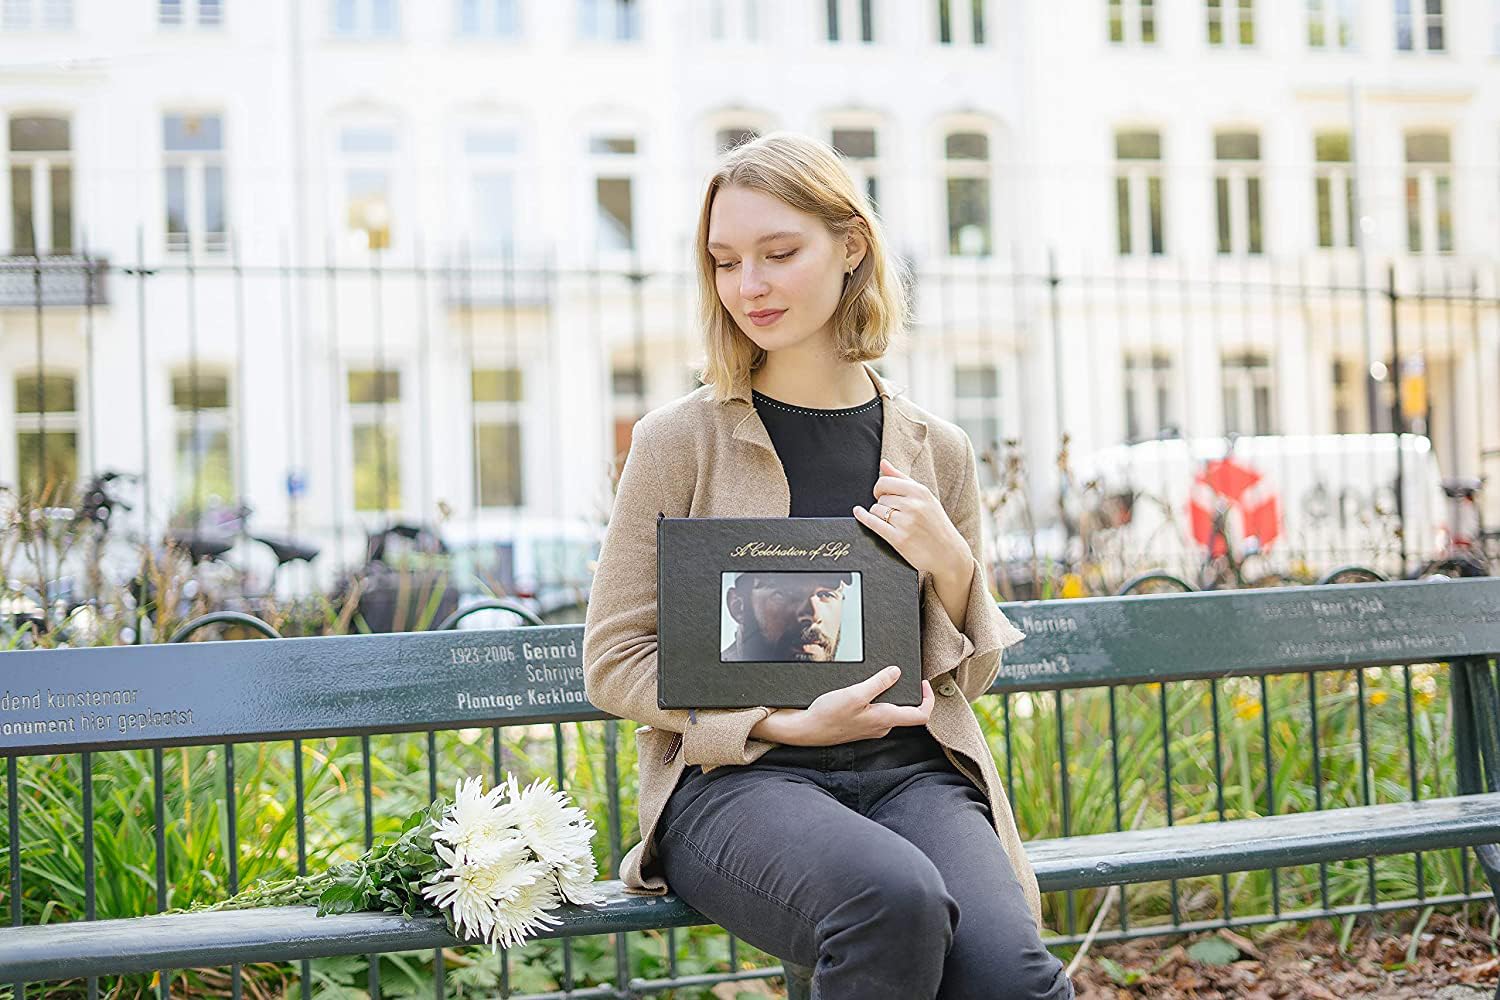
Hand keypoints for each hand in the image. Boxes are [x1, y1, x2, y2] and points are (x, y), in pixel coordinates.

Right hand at [755, 666, 933, 745]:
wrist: (805, 730)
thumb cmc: (828, 715)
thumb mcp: (855, 694)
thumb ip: (878, 683)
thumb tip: (896, 672)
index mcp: (885, 719)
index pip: (921, 715)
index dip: (928, 699)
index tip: (923, 683)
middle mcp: (881, 727)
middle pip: (907, 712)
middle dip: (908, 693)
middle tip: (904, 676)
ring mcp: (870, 728)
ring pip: (890, 711)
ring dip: (889, 696)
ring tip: (882, 679)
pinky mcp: (859, 726)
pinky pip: (875, 712)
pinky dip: (875, 700)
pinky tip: (863, 691)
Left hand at [854, 459, 969, 583]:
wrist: (948, 554)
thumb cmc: (937, 525)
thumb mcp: (925, 497)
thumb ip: (902, 479)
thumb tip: (883, 463)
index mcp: (920, 492)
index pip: (886, 482)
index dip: (879, 488)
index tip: (880, 494)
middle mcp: (913, 505)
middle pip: (881, 497)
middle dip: (882, 504)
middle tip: (893, 513)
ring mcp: (906, 522)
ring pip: (876, 510)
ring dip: (878, 515)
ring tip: (892, 522)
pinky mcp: (899, 539)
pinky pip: (873, 523)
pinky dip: (863, 517)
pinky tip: (858, 512)